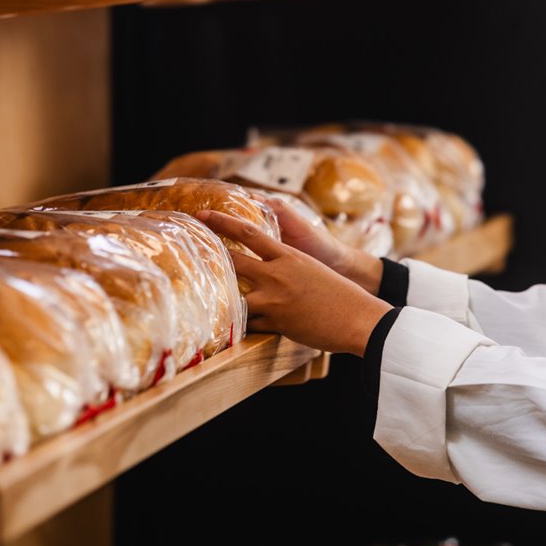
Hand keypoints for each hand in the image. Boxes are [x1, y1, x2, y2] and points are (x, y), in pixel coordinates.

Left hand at [195, 211, 391, 355]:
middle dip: (209, 255)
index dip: (223, 222)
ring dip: (219, 296)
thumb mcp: (312, 270)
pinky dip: (239, 326)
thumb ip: (288, 267)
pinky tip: (227, 329)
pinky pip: (249, 324)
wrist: (359, 317)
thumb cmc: (341, 294)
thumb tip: (272, 268)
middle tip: (187, 251)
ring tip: (199, 296)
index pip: (249, 233)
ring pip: (234, 295)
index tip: (203, 216)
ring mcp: (275, 299)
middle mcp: (278, 274)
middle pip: (233, 260)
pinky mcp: (277, 323)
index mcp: (289, 256)